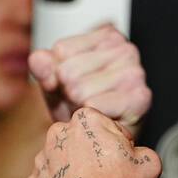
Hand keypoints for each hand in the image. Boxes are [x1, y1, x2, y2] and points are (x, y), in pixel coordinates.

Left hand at [23, 107, 160, 177]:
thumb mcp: (149, 162)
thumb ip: (142, 150)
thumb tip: (136, 155)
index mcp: (85, 120)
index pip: (104, 126)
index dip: (117, 145)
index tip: (122, 162)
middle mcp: (57, 134)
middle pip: (79, 142)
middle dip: (91, 156)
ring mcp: (41, 160)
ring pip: (62, 163)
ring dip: (74, 175)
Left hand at [28, 24, 151, 136]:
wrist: (102, 141)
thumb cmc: (82, 107)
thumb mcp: (54, 83)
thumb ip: (42, 67)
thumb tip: (38, 58)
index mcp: (107, 37)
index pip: (61, 50)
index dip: (58, 74)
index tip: (73, 85)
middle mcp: (125, 49)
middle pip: (68, 71)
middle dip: (68, 93)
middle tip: (83, 102)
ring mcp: (135, 72)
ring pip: (79, 90)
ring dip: (79, 107)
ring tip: (93, 110)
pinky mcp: (139, 98)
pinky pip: (94, 106)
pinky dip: (91, 118)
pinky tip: (104, 118)